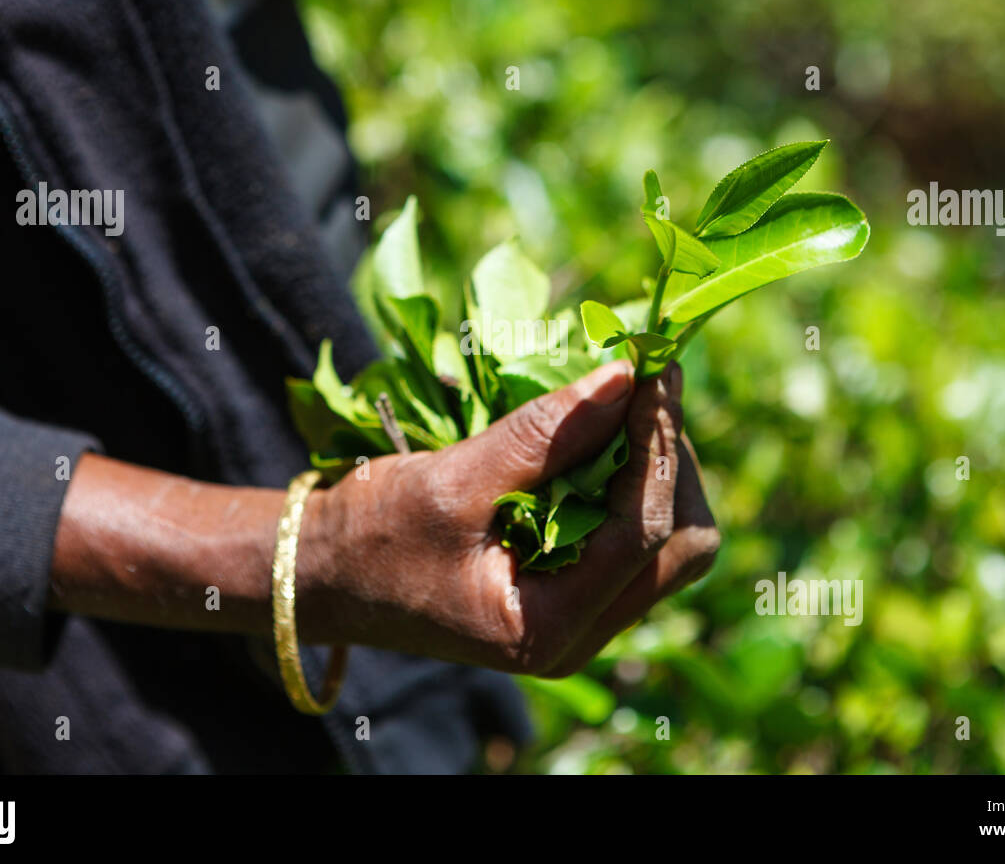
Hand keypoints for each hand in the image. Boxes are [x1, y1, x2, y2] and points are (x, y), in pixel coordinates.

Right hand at [294, 359, 720, 676]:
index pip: (642, 532)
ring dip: (656, 470)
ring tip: (618, 408)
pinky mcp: (573, 590)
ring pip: (669, 543)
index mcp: (549, 628)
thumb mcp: (449, 482)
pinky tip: (598, 439)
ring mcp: (582, 616)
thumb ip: (540, 435)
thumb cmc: (372, 536)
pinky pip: (634, 537)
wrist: (323, 575)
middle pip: (681, 547)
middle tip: (639, 392)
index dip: (657, 444)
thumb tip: (623, 376)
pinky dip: (629, 483)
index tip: (652, 370)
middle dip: (670, 464)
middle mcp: (580, 635)